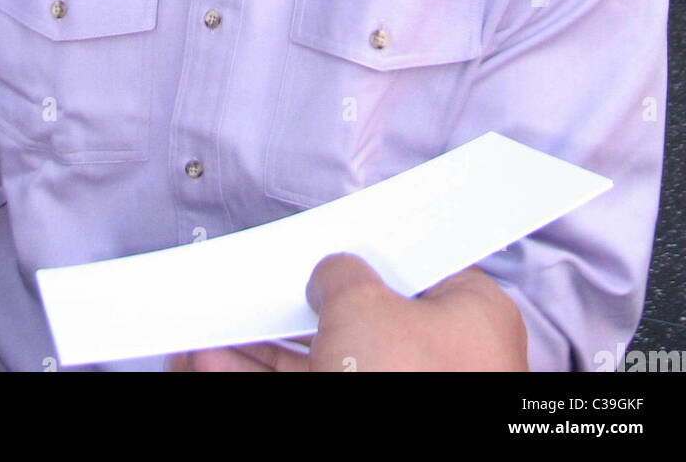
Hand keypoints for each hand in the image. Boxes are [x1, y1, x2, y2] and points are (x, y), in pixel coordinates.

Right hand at [166, 253, 527, 371]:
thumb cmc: (414, 387)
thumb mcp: (364, 304)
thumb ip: (341, 274)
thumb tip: (330, 272)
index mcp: (472, 314)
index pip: (410, 266)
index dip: (359, 254)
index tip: (318, 248)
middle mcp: (445, 359)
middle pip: (358, 318)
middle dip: (292, 309)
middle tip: (253, 293)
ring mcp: (405, 394)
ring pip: (327, 363)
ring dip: (266, 350)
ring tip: (213, 338)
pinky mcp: (372, 436)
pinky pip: (313, 387)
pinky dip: (268, 378)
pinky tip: (222, 366)